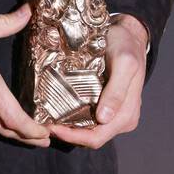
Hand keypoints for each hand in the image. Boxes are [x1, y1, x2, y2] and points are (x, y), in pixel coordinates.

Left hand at [48, 13, 148, 149]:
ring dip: (69, 128)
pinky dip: (73, 119)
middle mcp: (122, 120)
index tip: (51, 127)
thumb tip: (104, 118)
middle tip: (43, 125)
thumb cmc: (127, 47)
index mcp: (127, 114)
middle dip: (67, 134)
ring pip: (88, 131)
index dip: (73, 137)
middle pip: (90, 138)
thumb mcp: (124, 63)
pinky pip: (89, 119)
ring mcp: (114, 114)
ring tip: (47, 119)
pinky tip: (59, 110)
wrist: (130, 35)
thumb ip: (117, 91)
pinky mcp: (106, 106)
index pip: (97, 137)